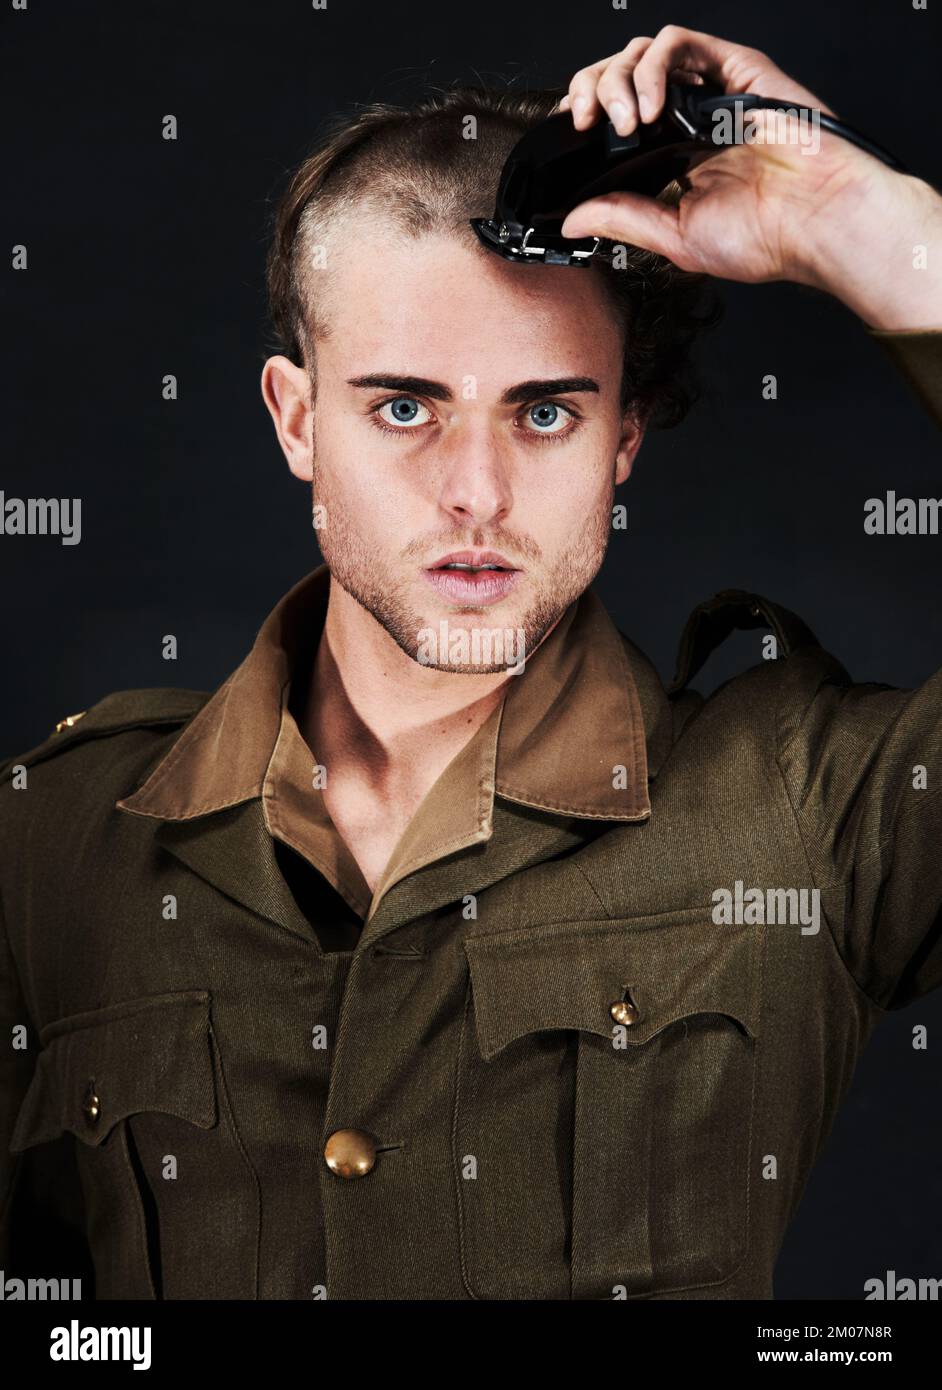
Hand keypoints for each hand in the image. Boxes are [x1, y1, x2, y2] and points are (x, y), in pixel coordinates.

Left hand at [557, 26, 941, 329]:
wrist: (815, 220)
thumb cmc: (766, 234)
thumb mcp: (674, 236)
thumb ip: (622, 218)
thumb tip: (574, 219)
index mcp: (674, 155)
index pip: (614, 116)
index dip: (587, 116)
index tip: (571, 138)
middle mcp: (688, 117)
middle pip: (619, 76)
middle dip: (591, 91)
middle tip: (586, 124)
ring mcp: (710, 89)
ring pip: (641, 52)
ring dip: (617, 80)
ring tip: (623, 123)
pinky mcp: (732, 66)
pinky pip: (677, 41)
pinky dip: (651, 67)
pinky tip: (648, 108)